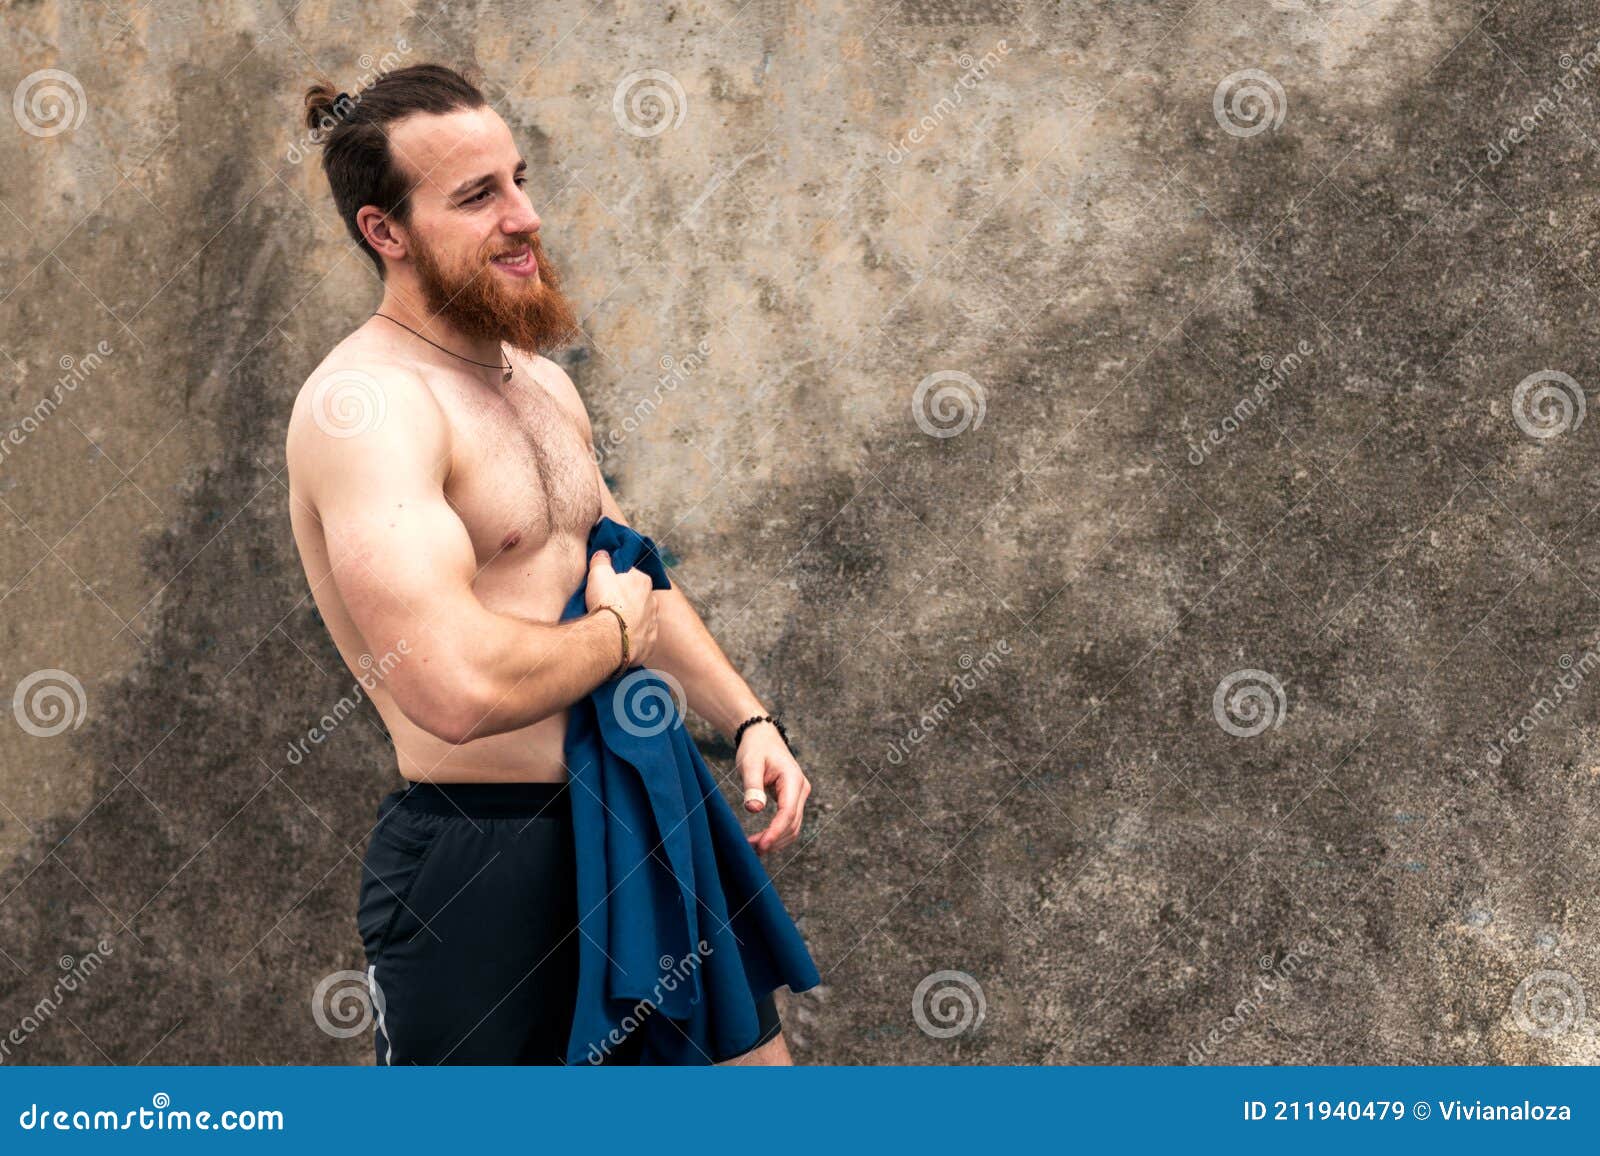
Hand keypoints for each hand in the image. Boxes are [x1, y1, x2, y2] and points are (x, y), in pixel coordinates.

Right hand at [584, 550, 658, 666]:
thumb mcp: (598, 573)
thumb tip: (603, 553)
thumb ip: (601, 561)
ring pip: (641, 619)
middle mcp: (653, 602)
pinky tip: (619, 640)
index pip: (632, 576)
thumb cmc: (606, 602)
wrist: (611, 638)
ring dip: (630, 621)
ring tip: (612, 626)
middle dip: (626, 601)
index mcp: (643, 582)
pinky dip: (632, 639)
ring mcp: (653, 624)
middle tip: (608, 607)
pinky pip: (641, 639)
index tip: (607, 588)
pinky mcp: (650, 643)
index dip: (618, 581)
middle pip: (638, 598)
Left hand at [737, 725, 809, 855]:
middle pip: (793, 823)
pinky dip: (777, 834)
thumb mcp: (750, 764)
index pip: (788, 812)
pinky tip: (762, 841)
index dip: (776, 831)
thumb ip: (753, 786)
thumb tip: (754, 809)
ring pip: (793, 826)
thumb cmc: (755, 748)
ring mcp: (799, 795)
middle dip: (774, 839)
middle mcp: (801, 789)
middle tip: (751, 850)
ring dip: (776, 840)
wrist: (761, 737)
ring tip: (754, 849)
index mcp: (793, 779)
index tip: (761, 845)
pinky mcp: (792, 800)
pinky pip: (789, 822)